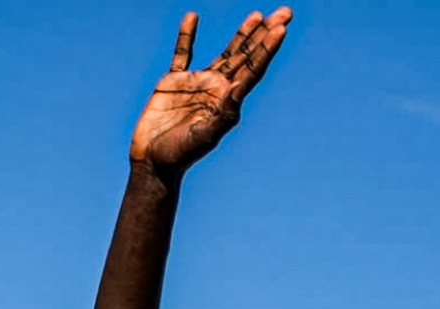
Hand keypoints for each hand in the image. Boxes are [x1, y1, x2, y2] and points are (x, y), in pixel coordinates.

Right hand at [129, 9, 291, 180]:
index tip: (281, 28)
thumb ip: (223, 114)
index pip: (253, 70)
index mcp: (228, 102)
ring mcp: (197, 84)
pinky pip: (182, 53)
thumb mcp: (204, 136)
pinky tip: (192, 16)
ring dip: (242, 33)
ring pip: (225, 52)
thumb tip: (240, 88)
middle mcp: (217, 90)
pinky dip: (187, 36)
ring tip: (258, 14)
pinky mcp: (173, 82)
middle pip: (247, 56)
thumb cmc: (180, 155)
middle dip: (265, 35)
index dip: (268, 49)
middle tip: (285, 13)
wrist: (154, 163)